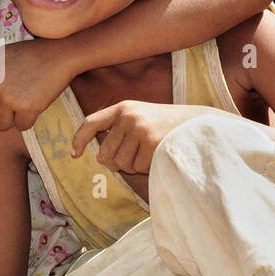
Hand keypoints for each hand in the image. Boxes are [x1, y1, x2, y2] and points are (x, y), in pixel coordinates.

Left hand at [0, 39, 73, 131]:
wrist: (60, 54)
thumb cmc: (32, 55)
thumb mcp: (2, 57)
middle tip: (12, 103)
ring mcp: (9, 97)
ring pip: (1, 125)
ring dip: (12, 119)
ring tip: (23, 104)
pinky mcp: (27, 108)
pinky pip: (21, 127)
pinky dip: (29, 120)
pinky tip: (35, 105)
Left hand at [71, 102, 219, 173]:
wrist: (199, 124)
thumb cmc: (167, 125)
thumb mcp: (142, 119)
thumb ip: (119, 132)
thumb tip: (100, 158)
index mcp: (123, 108)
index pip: (91, 122)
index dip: (80, 139)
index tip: (75, 154)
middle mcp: (129, 116)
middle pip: (105, 153)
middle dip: (118, 162)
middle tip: (137, 155)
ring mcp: (140, 129)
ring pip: (121, 164)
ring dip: (135, 166)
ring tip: (151, 152)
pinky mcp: (152, 144)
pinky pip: (138, 168)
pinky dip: (147, 168)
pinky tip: (159, 155)